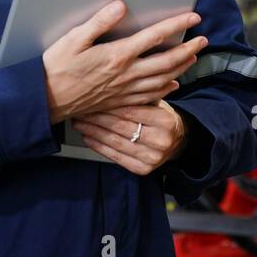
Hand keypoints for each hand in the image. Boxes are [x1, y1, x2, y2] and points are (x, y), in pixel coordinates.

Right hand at [42, 1, 208, 123]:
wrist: (46, 100)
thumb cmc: (56, 68)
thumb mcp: (74, 38)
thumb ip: (100, 22)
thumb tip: (120, 6)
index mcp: (117, 55)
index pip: (155, 36)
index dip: (177, 24)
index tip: (193, 16)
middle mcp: (126, 74)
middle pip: (167, 60)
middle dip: (188, 48)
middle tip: (203, 39)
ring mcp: (125, 89)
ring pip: (163, 78)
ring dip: (182, 67)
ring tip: (193, 57)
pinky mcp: (120, 100)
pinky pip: (150, 95)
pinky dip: (165, 89)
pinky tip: (172, 84)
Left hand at [71, 101, 187, 175]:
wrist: (176, 141)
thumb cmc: (162, 118)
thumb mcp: (157, 102)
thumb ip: (138, 97)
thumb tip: (108, 87)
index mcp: (165, 121)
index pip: (130, 112)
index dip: (108, 106)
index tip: (92, 100)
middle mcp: (160, 141)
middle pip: (120, 127)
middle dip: (96, 118)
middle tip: (81, 110)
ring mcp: (152, 157)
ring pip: (115, 142)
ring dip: (93, 132)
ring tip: (80, 123)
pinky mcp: (143, 169)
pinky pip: (116, 157)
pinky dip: (99, 146)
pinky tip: (88, 137)